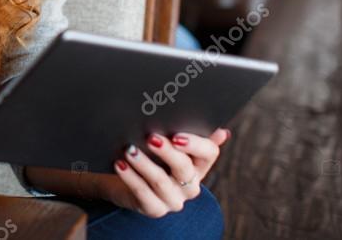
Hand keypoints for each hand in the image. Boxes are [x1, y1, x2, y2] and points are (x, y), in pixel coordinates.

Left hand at [105, 128, 229, 217]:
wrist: (127, 183)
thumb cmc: (152, 157)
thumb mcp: (170, 145)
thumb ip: (189, 132)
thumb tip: (222, 131)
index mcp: (199, 165)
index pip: (209, 153)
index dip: (195, 144)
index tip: (176, 136)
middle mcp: (190, 185)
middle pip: (184, 167)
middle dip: (167, 152)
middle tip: (150, 137)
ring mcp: (173, 200)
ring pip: (161, 181)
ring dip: (144, 164)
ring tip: (129, 149)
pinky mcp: (154, 209)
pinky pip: (143, 194)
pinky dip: (130, 178)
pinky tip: (120, 164)